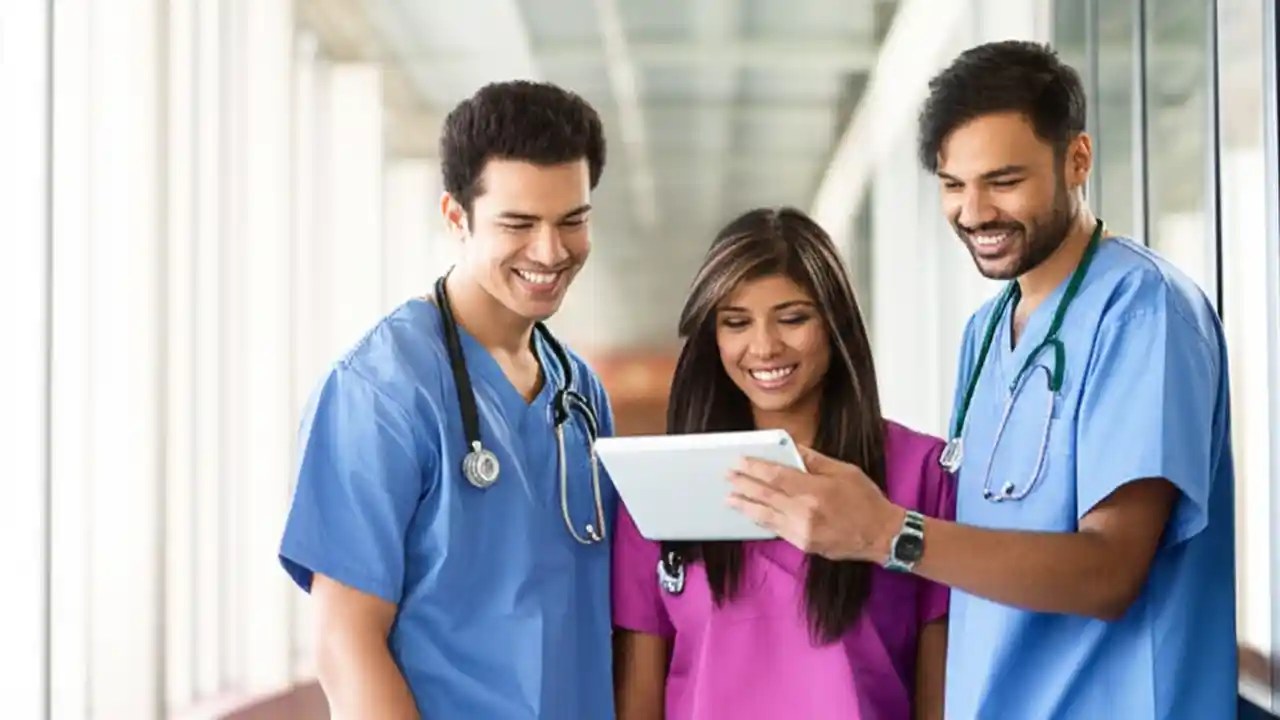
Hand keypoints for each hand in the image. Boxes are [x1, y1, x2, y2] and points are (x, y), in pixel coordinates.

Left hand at [726, 445, 904, 562]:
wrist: (882, 535)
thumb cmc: (866, 500)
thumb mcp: (843, 470)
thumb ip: (814, 460)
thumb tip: (792, 448)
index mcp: (814, 489)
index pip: (776, 475)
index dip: (754, 468)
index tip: (740, 462)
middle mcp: (804, 511)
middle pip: (766, 495)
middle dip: (744, 484)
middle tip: (728, 476)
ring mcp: (802, 530)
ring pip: (766, 516)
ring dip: (746, 505)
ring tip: (730, 498)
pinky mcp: (804, 544)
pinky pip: (776, 530)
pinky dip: (761, 521)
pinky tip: (752, 514)